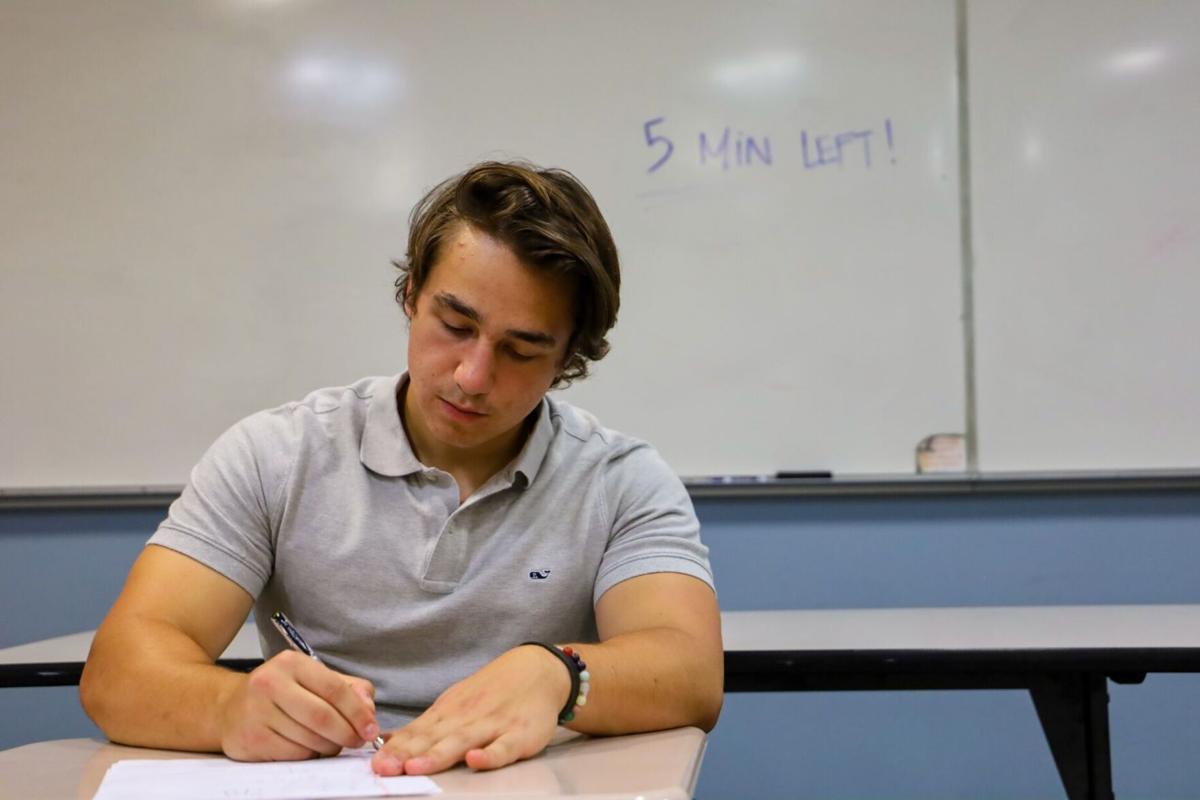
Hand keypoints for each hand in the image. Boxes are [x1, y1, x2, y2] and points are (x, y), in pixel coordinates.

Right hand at [218, 650, 379, 760]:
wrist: (229, 707)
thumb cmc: (280, 693)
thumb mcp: (313, 678)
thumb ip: (348, 688)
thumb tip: (369, 709)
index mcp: (292, 663)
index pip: (335, 689)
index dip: (358, 712)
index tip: (371, 728)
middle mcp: (270, 683)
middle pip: (323, 717)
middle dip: (347, 733)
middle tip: (358, 741)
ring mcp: (257, 712)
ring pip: (310, 739)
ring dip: (330, 746)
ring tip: (332, 742)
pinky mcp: (251, 739)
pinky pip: (294, 754)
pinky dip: (310, 755)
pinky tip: (309, 746)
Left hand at [371, 645, 569, 775]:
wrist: (538, 671)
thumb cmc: (490, 693)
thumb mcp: (454, 704)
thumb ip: (424, 727)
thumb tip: (386, 742)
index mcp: (448, 711)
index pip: (417, 732)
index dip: (395, 749)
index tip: (373, 764)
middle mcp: (466, 717)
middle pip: (433, 738)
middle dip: (406, 755)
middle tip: (384, 769)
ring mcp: (493, 725)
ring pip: (462, 742)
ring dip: (438, 754)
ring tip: (415, 767)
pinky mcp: (519, 735)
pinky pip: (503, 748)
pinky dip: (490, 755)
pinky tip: (475, 761)